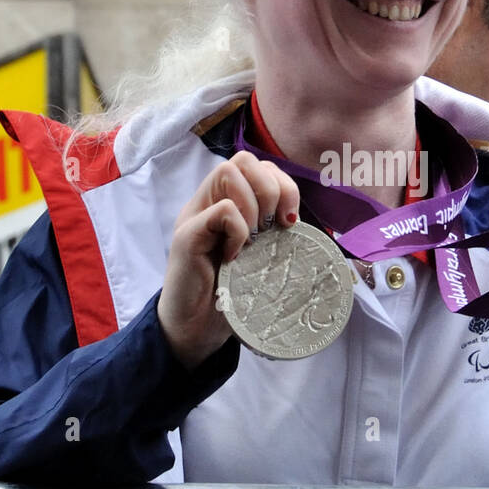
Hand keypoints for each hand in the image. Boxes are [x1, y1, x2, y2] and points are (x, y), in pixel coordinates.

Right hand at [158, 151, 299, 369]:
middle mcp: (209, 202)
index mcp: (228, 203)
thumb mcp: (259, 258)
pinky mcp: (186, 236)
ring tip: (254, 241)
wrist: (196, 330)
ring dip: (253, 206)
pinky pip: (221, 210)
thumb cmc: (230, 294)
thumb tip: (303, 225)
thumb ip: (273, 236)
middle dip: (270, 189)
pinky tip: (236, 256)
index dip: (283, 185)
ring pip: (229, 172)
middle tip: (272, 228)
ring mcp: (195, 215)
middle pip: (243, 159)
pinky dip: (239, 231)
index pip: (259, 166)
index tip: (290, 223)